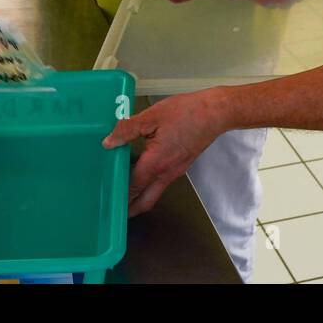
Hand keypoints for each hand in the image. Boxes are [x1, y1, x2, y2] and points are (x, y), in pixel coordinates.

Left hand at [103, 90, 229, 215]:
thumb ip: (127, 130)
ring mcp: (176, 171)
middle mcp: (166, 174)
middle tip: (114, 208)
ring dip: (138, 196)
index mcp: (156, 164)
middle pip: (145, 201)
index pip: (133, 187)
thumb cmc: (186, 113)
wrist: (215, 114)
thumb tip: (109, 142)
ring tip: (122, 191)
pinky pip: (161, 182)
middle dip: (130, 209)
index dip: (119, 196)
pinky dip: (148, 184)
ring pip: (154, 192)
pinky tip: (140, 171)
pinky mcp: (181, 165)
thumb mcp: (151, 117)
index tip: (107, 201)